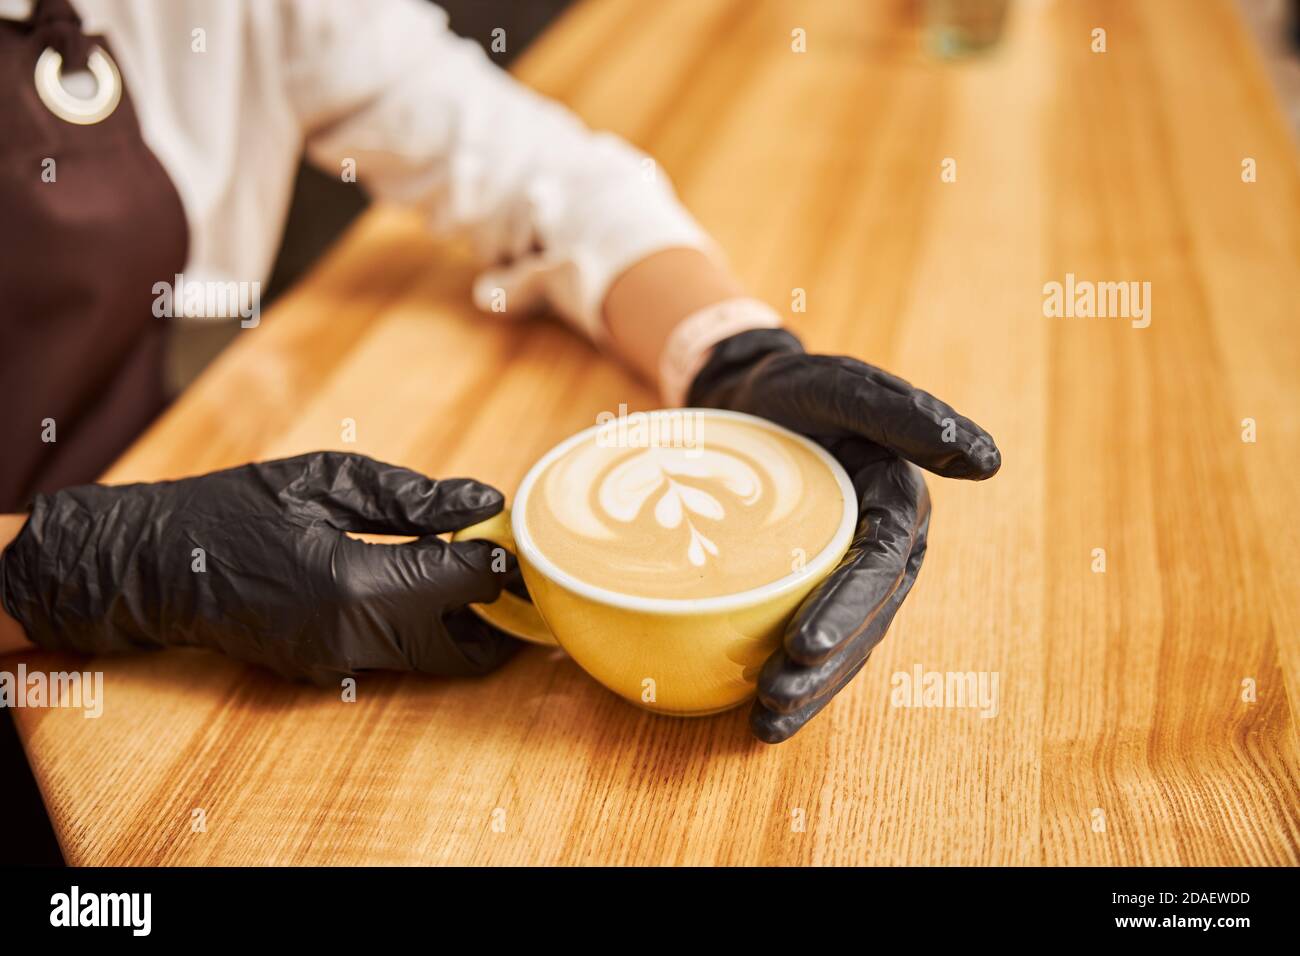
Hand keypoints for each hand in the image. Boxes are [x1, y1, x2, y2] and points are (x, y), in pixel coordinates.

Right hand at [0, 452, 515, 683]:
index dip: (500, 558)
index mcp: (355, 583)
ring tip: (471, 570)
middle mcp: (353, 638)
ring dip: (465, 624)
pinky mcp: (325, 675)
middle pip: (464, 644)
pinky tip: (419, 585)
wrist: (153, 565)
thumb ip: (412, 495)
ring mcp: (337, 665)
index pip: (463, 582)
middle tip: (508, 565)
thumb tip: (484, 499)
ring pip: (434, 659)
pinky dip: (423, 629)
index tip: (514, 531)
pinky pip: (397, 658)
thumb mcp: (326, 479)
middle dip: (498, 610)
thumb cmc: (235, 508)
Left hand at [689, 329, 1000, 741]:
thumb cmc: (795, 389)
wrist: (748, 396)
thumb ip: (901, 415)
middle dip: (825, 665)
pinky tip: (764, 718)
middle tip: (775, 695)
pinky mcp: (823, 586)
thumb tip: (987, 460)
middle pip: (864, 617)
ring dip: (813, 688)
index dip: (847, 608)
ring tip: (767, 723)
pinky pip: (821, 638)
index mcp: (900, 501)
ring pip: (846, 641)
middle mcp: (887, 544)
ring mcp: (855, 571)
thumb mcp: (841, 386)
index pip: (878, 565)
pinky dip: (800, 680)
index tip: (804, 644)